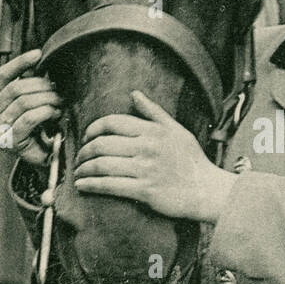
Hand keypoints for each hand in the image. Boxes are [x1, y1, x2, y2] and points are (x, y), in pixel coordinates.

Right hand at [0, 48, 62, 167]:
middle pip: (16, 88)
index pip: (2, 75)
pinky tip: (56, 114)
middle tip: (58, 90)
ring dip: (47, 99)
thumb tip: (40, 61)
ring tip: (60, 102)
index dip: (20, 62)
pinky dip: (46, 112)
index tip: (39, 54)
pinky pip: (29, 118)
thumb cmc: (34, 128)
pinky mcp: (8, 141)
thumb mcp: (27, 105)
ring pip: (24, 102)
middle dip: (41, 86)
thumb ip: (27, 87)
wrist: (39, 159)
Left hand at [73, 90, 236, 223]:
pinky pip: (109, 185)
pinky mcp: (144, 190)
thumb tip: (134, 93)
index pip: (112, 123)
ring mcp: (145, 169)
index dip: (93, 129)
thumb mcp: (177, 130)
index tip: (87, 137)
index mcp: (153, 131)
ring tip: (78, 173)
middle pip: (102, 144)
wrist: (206, 191)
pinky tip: (82, 186)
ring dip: (84, 169)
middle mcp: (147, 147)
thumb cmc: (191, 161)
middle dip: (84, 151)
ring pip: (102, 165)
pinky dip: (91, 185)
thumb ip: (154, 112)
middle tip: (79, 158)